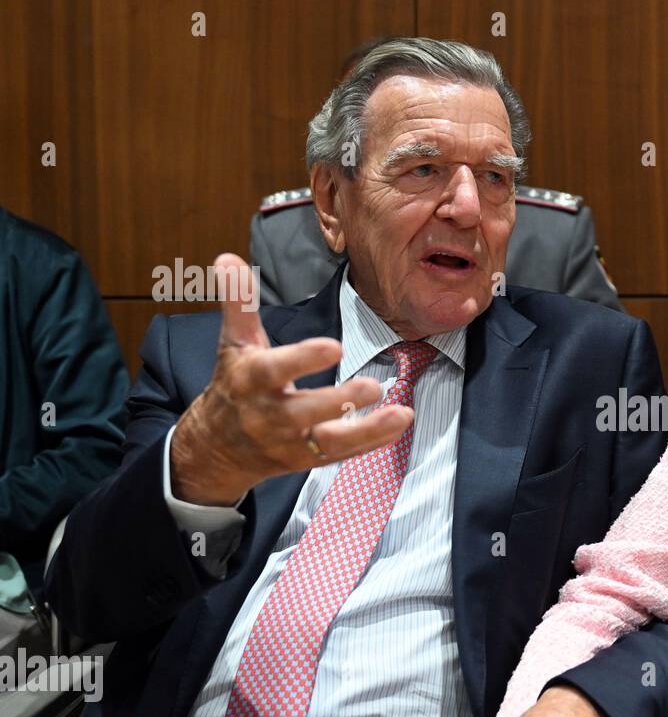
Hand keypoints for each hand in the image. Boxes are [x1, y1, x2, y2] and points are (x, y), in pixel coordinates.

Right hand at [169, 253, 412, 505]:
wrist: (218, 446)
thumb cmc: (234, 384)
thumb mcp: (234, 342)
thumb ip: (238, 302)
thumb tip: (228, 256)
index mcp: (249, 380)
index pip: (274, 370)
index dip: (303, 359)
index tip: (334, 345)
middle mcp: (268, 415)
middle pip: (303, 412)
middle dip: (339, 400)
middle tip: (373, 386)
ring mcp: (288, 442)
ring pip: (329, 440)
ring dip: (367, 430)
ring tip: (401, 414)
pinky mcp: (306, 460)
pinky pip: (342, 453)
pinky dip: (371, 440)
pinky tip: (399, 424)